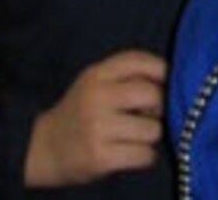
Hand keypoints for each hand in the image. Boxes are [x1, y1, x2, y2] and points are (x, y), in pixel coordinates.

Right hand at [24, 50, 166, 186]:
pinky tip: (130, 153)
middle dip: (158, 108)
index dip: (161, 71)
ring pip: (153, 129)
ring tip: (134, 136)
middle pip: (153, 95)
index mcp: (96, 74)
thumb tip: (173, 78)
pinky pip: (145, 155)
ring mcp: (97, 127)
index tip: (163, 84)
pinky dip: (145, 156)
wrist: (44, 148)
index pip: (139, 61)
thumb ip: (128, 75)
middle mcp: (96, 97)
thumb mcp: (96, 83)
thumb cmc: (82, 113)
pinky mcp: (100, 157)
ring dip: (150, 136)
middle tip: (146, 116)